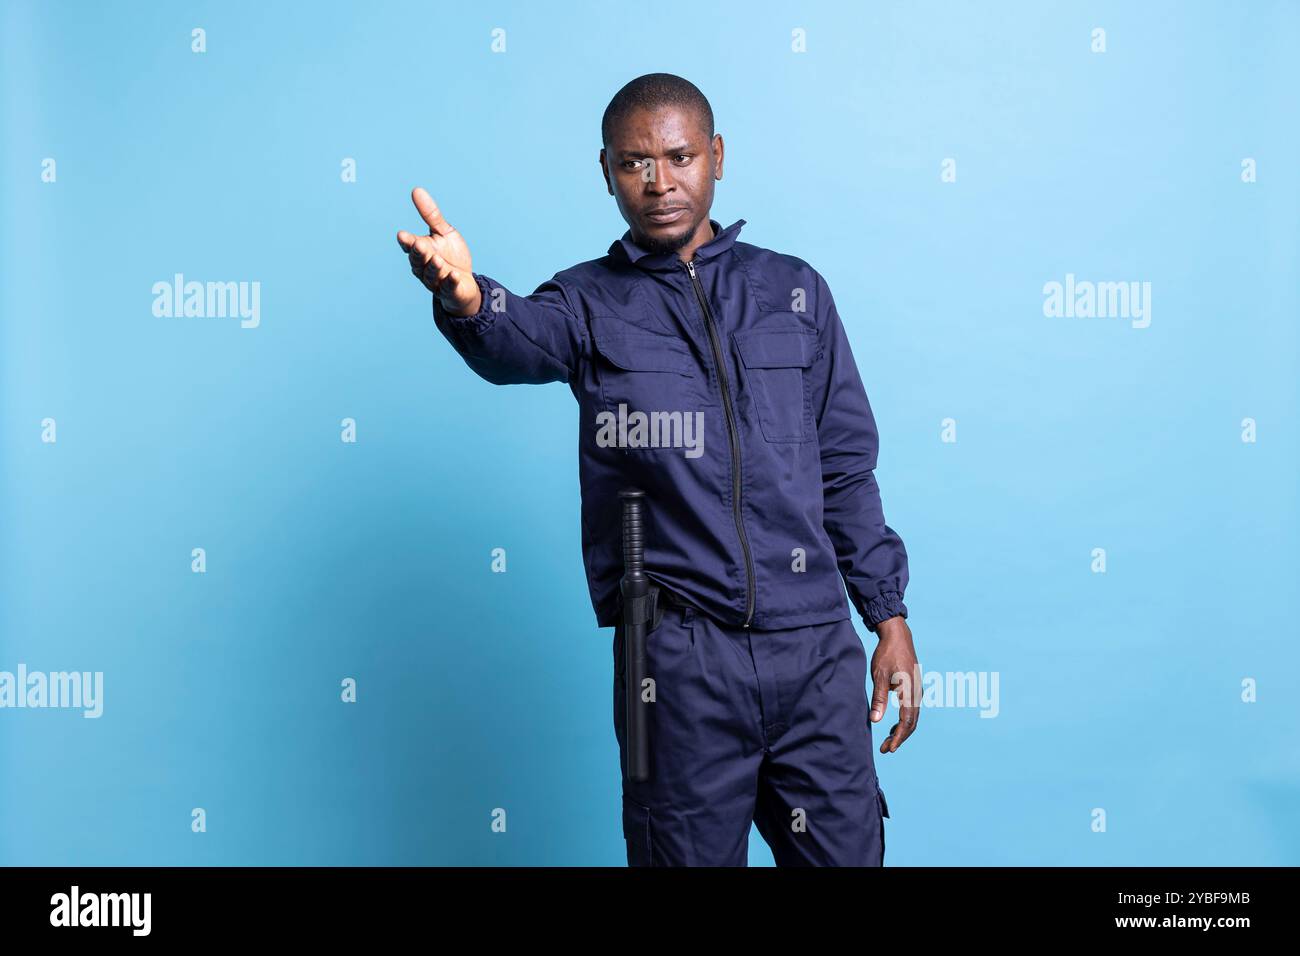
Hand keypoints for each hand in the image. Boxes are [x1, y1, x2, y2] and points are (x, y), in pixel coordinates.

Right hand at [396, 187, 481, 315]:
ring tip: (437, 260)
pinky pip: (448, 287)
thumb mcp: (444, 232)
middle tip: (419, 244)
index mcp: (420, 251)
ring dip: (434, 267)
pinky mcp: (449, 291)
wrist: (465, 282)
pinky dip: (450, 282)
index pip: (410, 246)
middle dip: (419, 253)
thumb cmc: (451, 255)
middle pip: (418, 260)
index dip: (406, 242)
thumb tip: (416, 190)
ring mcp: (435, 281)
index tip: (402, 235)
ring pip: (431, 275)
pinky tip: (454, 274)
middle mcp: (424, 267)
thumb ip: (430, 215)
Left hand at [869, 616, 919, 753]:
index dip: (899, 737)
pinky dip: (903, 722)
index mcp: (910, 691)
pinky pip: (911, 711)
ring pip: (912, 718)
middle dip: (899, 738)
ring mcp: (917, 691)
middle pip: (912, 723)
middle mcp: (917, 693)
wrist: (898, 636)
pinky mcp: (913, 689)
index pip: (907, 721)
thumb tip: (875, 720)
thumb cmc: (887, 654)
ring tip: (887, 742)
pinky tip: (891, 727)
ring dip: (901, 731)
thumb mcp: (879, 676)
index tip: (890, 749)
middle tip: (885, 749)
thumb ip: (879, 698)